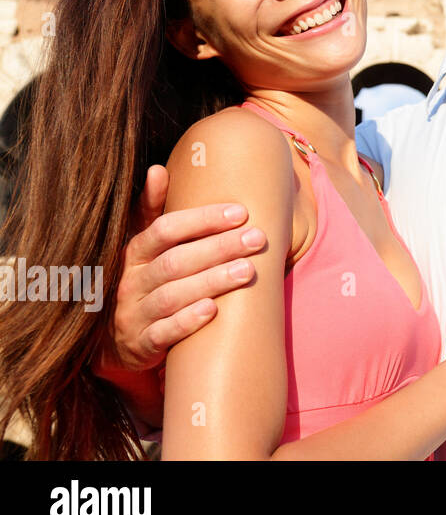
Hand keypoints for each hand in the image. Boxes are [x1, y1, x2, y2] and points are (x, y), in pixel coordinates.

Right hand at [98, 164, 265, 374]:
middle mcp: (131, 282)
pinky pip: (162, 334)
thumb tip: (156, 169)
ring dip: (211, 281)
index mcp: (135, 253)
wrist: (119, 340)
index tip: (241, 212)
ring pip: (172, 296)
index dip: (201, 219)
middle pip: (175, 261)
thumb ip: (153, 210)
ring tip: (248, 271)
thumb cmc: (145, 281)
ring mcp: (133, 315)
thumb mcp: (145, 246)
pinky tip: (213, 310)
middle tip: (257, 238)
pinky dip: (186, 322)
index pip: (164, 229)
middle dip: (218, 248)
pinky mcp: (141, 345)